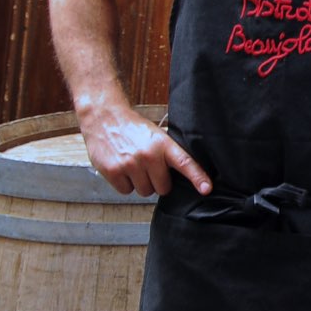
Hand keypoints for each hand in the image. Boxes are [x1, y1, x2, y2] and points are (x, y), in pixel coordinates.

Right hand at [77, 105, 211, 197]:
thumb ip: (167, 154)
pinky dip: (124, 184)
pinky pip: (126, 191)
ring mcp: (130, 164)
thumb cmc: (132, 129)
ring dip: (140, 183)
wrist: (104, 118)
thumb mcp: (156, 136)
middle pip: (163, 188)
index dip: (197, 177)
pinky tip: (121, 168)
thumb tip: (181, 175)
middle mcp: (149, 155)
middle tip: (149, 168)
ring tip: (134, 166)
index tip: (206, 188)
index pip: (185, 162)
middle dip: (157, 182)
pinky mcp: (113, 171)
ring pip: (144, 191)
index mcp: (163, 144)